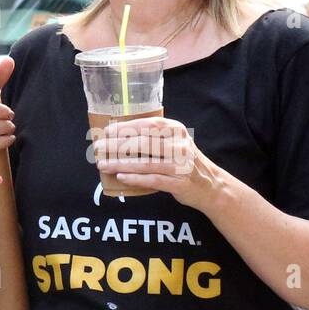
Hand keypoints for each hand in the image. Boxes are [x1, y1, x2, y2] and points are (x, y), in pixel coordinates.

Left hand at [93, 115, 221, 210]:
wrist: (210, 184)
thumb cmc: (183, 160)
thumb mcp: (173, 141)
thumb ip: (153, 136)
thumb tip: (116, 134)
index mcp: (175, 129)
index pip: (147, 125)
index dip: (125, 127)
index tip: (106, 131)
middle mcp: (179, 145)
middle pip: (142, 143)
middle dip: (116, 146)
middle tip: (98, 149)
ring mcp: (181, 165)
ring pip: (145, 163)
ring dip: (120, 164)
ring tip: (103, 165)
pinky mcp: (180, 183)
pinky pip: (153, 180)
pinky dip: (135, 178)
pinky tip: (121, 177)